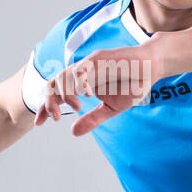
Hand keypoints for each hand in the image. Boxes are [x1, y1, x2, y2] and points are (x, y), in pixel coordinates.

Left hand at [34, 38, 166, 136]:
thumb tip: (73, 132)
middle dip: (48, 102)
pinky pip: (83, 69)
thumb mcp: (110, 109)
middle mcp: (80, 74)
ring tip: (72, 107)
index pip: (56, 94)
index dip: (45, 107)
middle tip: (54, 118)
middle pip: (54, 84)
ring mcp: (88, 65)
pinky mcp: (98, 58)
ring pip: (64, 76)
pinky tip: (87, 94)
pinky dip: (81, 82)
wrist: (151, 68)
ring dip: (63, 93)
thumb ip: (92, 119)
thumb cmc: (132, 85)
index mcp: (81, 85)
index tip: (40, 123)